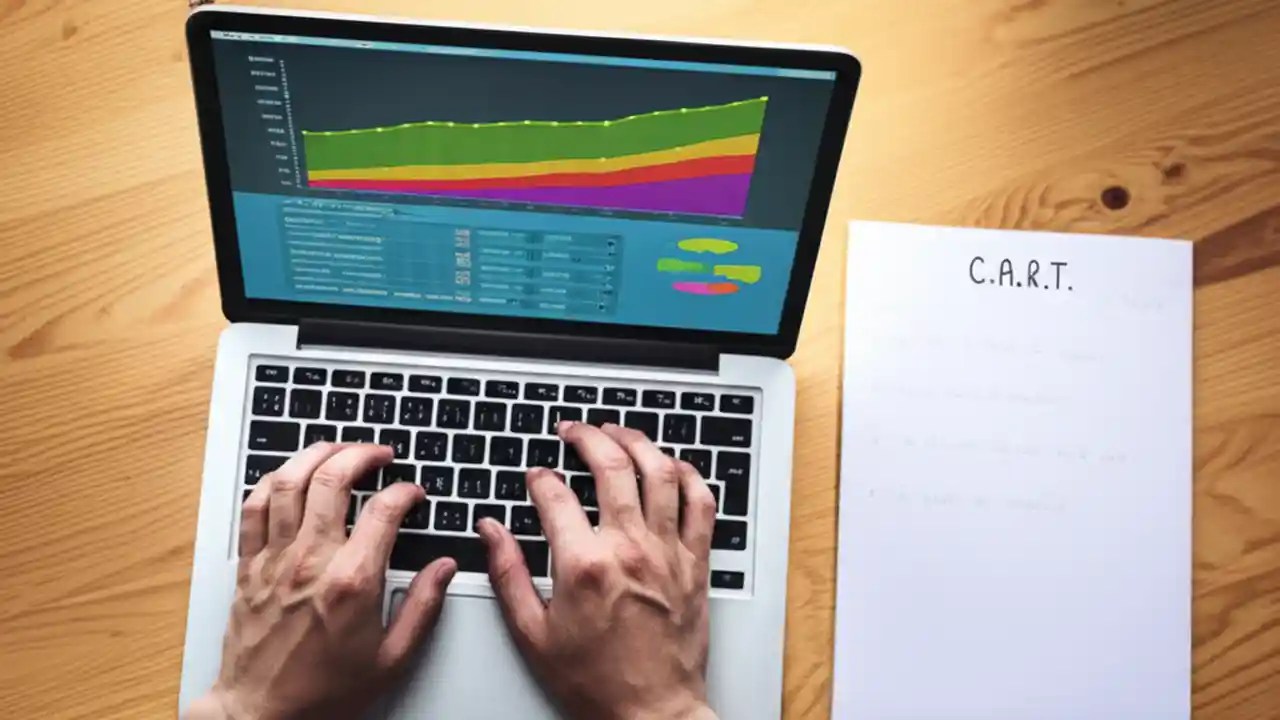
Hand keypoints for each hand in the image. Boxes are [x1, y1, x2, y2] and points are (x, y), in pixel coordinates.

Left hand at [185, 442, 456, 719]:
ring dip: (316, 455)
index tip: (413, 493)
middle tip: (379, 453)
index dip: (405, 492)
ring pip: (289, 482)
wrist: (261, 714)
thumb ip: (423, 606)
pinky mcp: (249, 567)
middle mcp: (310, 562)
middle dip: (361, 453)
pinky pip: (253, 507)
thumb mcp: (392, 658)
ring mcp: (274, 560)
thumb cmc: (323, 693)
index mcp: (351, 582)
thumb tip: (444, 567)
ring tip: (337, 449)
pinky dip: (272, 481)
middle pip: (332, 479)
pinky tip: (289, 475)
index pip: (384, 511)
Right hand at [477, 422, 719, 719]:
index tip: (536, 476)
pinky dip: (690, 475)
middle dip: (588, 437)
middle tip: (574, 430)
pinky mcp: (695, 562)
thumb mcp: (533, 633)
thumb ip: (508, 574)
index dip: (540, 477)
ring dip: (637, 442)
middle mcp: (629, 549)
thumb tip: (490, 532)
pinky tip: (673, 464)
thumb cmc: (596, 681)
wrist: (652, 711)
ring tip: (618, 432)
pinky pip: (701, 503)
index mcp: (584, 566)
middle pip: (611, 465)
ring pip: (659, 472)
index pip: (556, 495)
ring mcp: (667, 552)